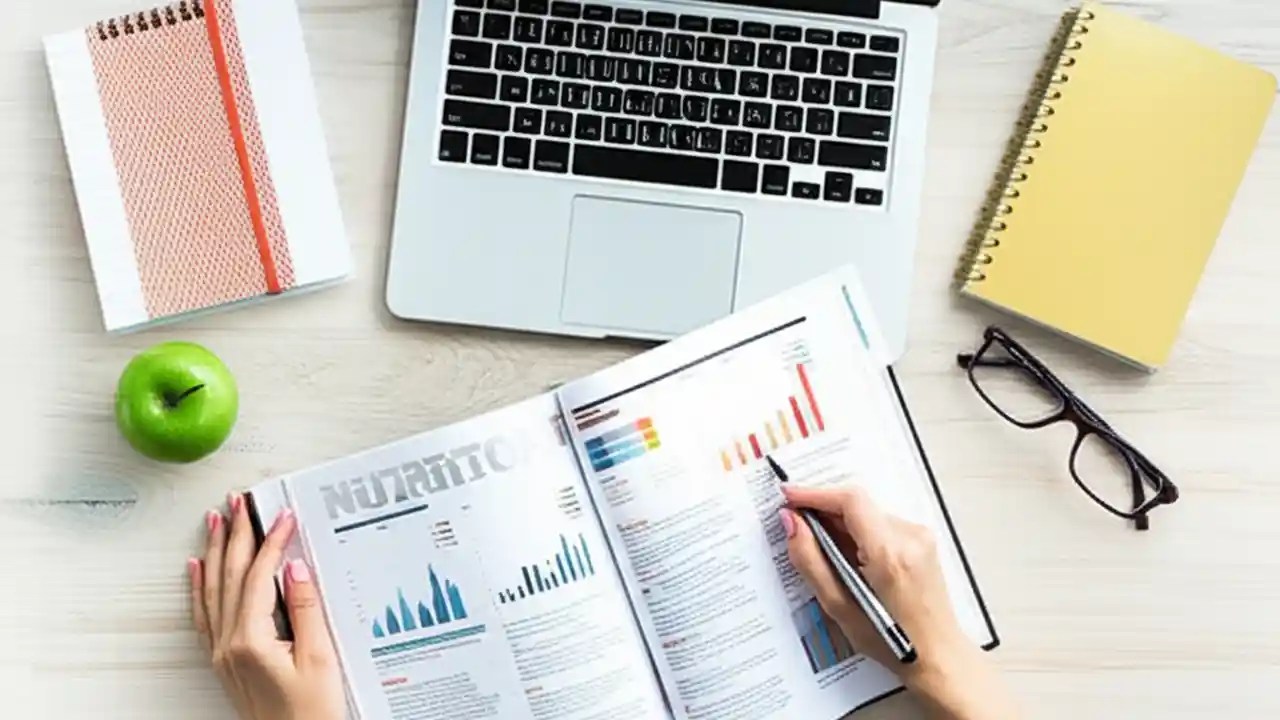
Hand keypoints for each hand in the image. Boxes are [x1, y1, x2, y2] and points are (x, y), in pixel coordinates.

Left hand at [188, 494, 344, 719]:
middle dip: (236, 535)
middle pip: (230, 577)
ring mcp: (223, 654)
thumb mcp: (319, 660)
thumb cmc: (311, 714)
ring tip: (216, 521)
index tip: (282, 515)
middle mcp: (230, 645)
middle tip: (239, 502)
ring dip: (216, 552)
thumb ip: (306, 610)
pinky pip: (206, 615)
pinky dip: (200, 587)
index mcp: (252, 641)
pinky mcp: (226, 662)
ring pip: (213, 590)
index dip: (271, 541)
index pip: (259, 577)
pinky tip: (198, 568)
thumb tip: (293, 569)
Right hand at [780, 484, 1017, 719]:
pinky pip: (880, 522)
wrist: (938, 654)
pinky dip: (859, 531)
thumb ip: (810, 560)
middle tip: (799, 528)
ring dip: (841, 523)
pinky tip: (851, 559)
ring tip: (828, 555)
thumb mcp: (839, 606)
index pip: (850, 501)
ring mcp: (919, 536)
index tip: (789, 497)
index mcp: (889, 554)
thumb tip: (791, 523)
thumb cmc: (893, 640)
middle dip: (823, 510)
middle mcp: (909, 537)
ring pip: (866, 512)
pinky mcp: (921, 539)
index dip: (814, 493)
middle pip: (856, 504)